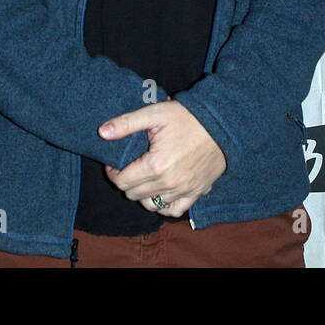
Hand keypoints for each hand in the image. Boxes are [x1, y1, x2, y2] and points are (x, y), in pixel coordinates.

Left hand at [99, 101, 226, 216]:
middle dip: (126, 181)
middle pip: (133, 194)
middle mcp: (168, 184)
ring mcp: (183, 191)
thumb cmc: (187, 117)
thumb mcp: (155, 113)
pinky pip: (173, 211)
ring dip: (142, 194)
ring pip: (151, 205)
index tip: (115, 161)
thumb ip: (126, 123)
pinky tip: (160, 191)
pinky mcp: (196, 193)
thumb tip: (102, 132)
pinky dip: (163, 206)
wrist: (222, 124)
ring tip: (144, 177)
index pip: (121, 181)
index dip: (113, 172)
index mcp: (155, 165)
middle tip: (129, 166)